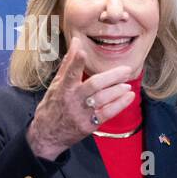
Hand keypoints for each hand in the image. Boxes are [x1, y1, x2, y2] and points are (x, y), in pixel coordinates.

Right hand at [26, 39, 135, 160]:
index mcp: (63, 88)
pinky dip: (120, 104)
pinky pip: (108, 113)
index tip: (82, 52)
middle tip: (126, 70)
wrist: (47, 135)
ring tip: (127, 84)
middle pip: (94, 85)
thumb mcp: (56, 84)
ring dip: (118, 90)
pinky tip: (129, 96)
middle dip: (112, 77)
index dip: (76, 62)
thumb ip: (69, 64)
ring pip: (102, 99)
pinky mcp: (89, 125)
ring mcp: (82, 113)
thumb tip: (77, 42)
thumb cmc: (53, 105)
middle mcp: (73, 100)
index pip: (70, 73)